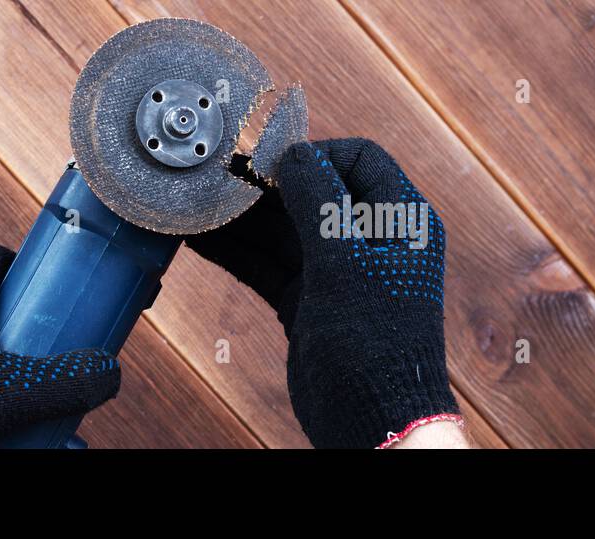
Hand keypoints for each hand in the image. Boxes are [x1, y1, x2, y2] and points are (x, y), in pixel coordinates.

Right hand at [189, 138, 459, 447]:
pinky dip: (236, 251)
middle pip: (313, 190)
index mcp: (400, 221)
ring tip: (194, 200)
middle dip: (265, 183)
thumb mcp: (344, 264)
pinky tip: (196, 238)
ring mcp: (338, 271)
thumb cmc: (375, 346)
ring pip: (283, 228)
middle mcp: (371, 240)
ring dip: (241, 216)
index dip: (315, 154)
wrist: (373, 423)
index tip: (270, 160)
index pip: (359, 159)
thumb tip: (293, 154)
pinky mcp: (309, 300)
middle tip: (217, 174)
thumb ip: (318, 204)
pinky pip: (268, 263)